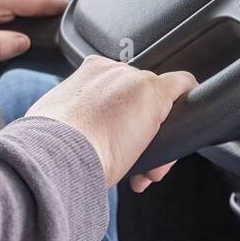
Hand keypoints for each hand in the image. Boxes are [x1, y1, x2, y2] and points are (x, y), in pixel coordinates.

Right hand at [25, 56, 196, 188]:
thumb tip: (78, 132)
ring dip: (154, 137)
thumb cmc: (51, 150)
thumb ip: (72, 118)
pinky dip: (186, 99)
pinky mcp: (154, 93)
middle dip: (138, 132)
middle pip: (137, 98)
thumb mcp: (54, 124)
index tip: (112, 140)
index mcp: (85, 75)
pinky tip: (188, 122)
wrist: (56, 157)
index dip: (117, 118)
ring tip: (145, 169)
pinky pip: (181, 85)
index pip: (113, 91)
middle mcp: (111, 71)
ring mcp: (133, 80)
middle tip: (131, 162)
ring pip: (158, 102)